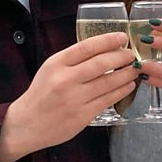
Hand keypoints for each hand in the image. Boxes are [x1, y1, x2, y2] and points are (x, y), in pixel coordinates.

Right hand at [0, 32, 136, 161]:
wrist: (27, 124)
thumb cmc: (41, 94)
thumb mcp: (50, 69)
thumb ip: (72, 60)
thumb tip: (103, 49)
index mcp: (56, 64)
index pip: (87, 47)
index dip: (108, 40)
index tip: (122, 37)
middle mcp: (65, 80)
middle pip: (101, 63)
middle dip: (122, 56)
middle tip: (132, 54)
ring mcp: (75, 99)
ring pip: (108, 82)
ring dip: (126, 74)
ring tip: (134, 69)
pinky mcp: (82, 115)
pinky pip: (108, 100)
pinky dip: (121, 91)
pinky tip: (128, 86)